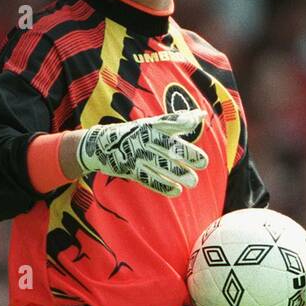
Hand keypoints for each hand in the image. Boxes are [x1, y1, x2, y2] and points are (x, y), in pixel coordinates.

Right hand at [76, 109, 208, 197]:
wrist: (102, 145)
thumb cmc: (135, 133)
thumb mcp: (152, 124)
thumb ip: (177, 121)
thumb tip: (201, 114)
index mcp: (151, 125)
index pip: (168, 122)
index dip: (181, 121)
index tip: (195, 122)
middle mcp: (145, 139)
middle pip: (168, 146)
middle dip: (186, 154)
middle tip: (203, 162)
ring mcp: (137, 154)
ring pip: (160, 164)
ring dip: (177, 173)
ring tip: (193, 182)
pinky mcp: (131, 169)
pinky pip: (148, 179)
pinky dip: (162, 185)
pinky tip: (176, 191)